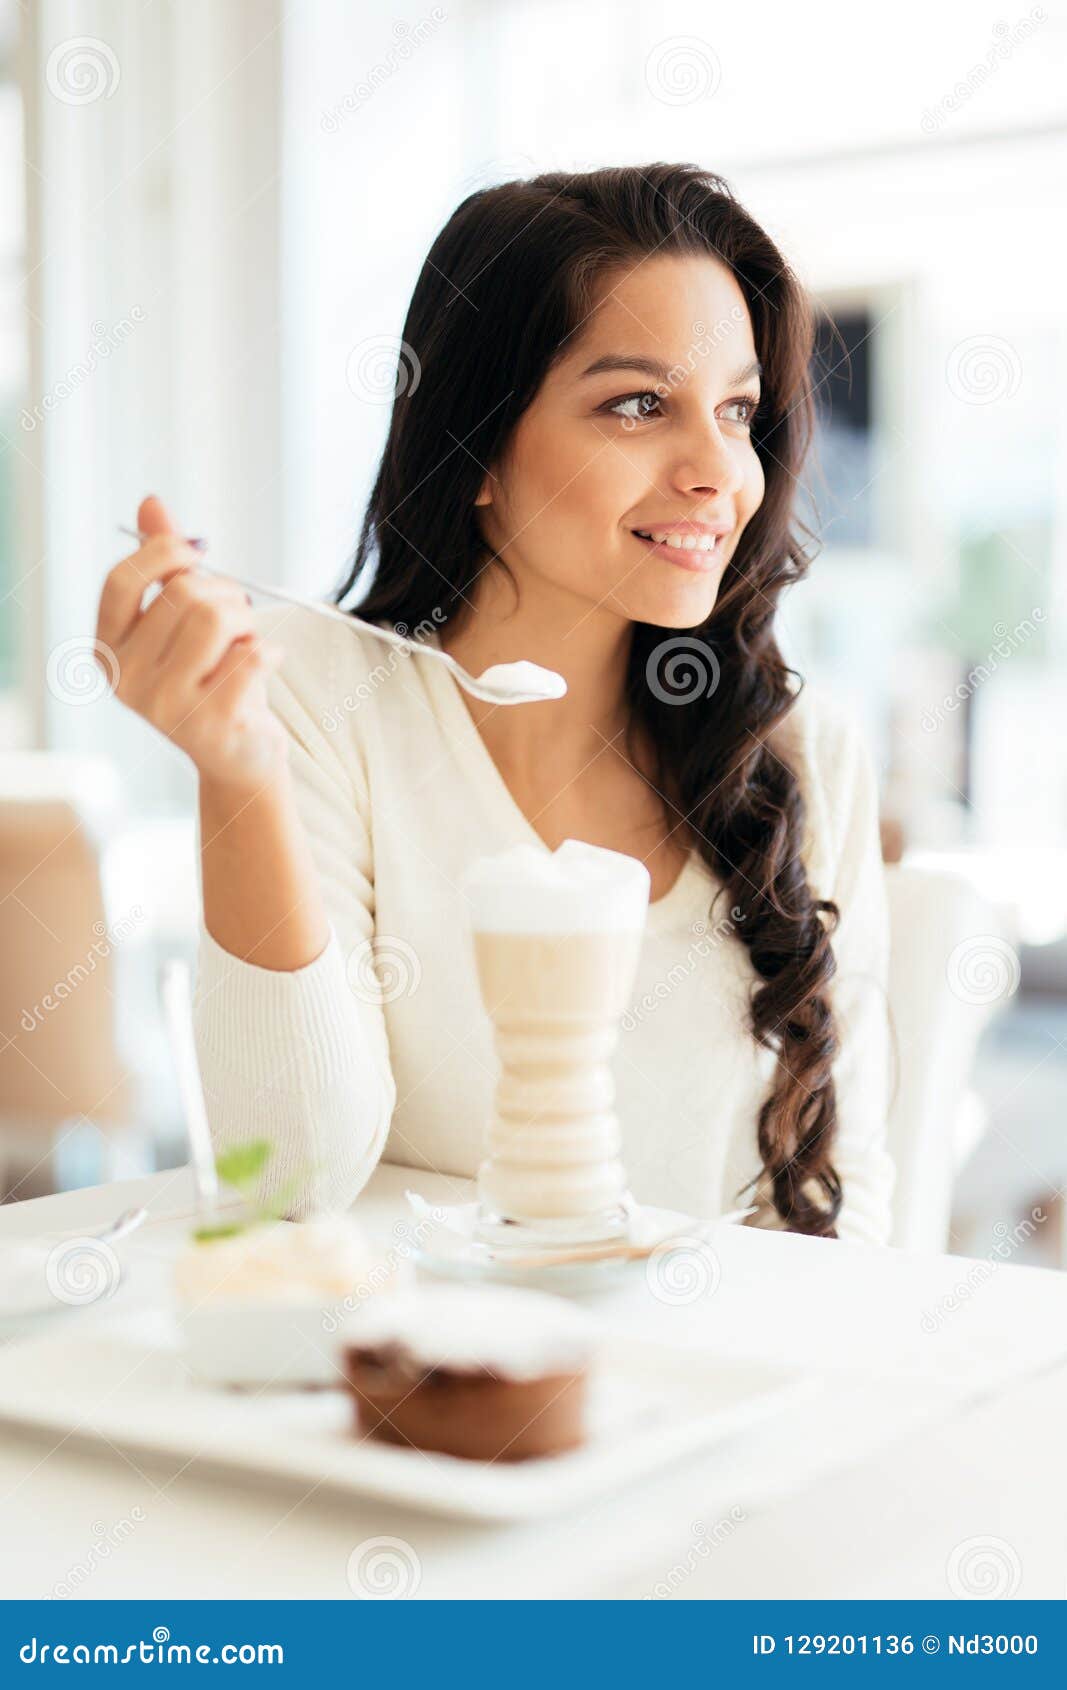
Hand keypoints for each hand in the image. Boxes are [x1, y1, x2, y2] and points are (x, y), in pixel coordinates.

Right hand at [96, 495, 287, 791]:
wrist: (238, 754)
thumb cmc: (210, 678)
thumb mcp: (182, 622)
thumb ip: (164, 566)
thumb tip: (151, 503)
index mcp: (108, 649)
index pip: (121, 580)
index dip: (163, 552)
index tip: (198, 552)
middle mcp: (126, 679)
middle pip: (182, 594)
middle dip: (224, 592)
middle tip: (239, 613)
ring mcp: (165, 706)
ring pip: (216, 618)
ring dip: (247, 619)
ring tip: (248, 639)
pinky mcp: (211, 724)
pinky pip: (250, 657)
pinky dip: (269, 651)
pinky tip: (267, 663)